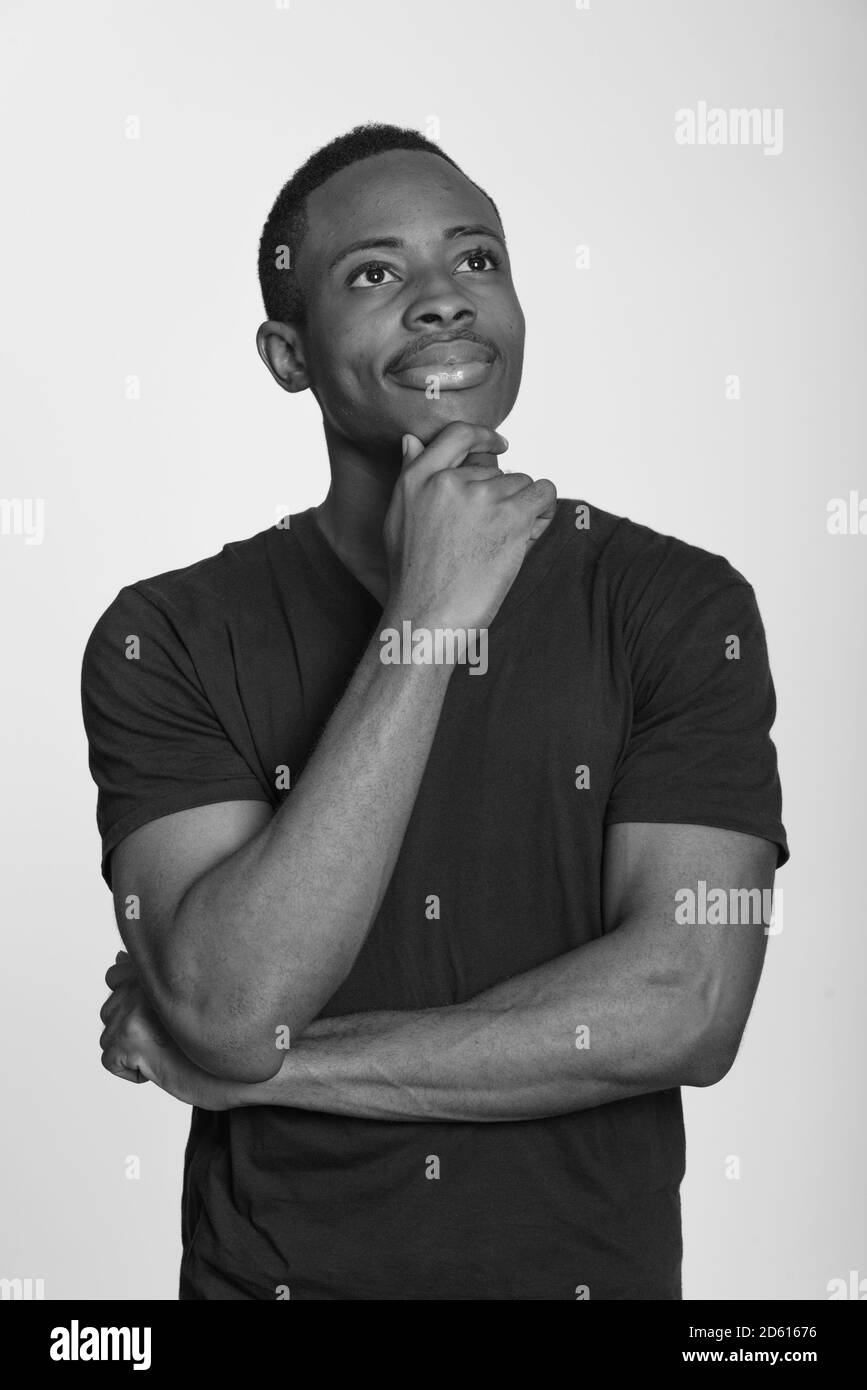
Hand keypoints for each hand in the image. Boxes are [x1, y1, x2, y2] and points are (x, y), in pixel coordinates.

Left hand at [99, 951, 238, 1110]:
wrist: (254, 1061)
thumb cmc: (227, 1028)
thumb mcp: (190, 991)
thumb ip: (155, 974)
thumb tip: (119, 958)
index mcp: (157, 964)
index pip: (115, 974)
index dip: (132, 1001)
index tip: (157, 1018)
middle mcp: (143, 979)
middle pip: (109, 1009)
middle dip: (131, 1027)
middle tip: (167, 1037)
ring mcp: (135, 1008)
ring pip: (108, 1036)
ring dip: (133, 1048)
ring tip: (169, 1049)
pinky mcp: (130, 1038)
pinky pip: (111, 1061)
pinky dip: (133, 1071)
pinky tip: (162, 1065)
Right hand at [383, 420, 556, 630]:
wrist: (429, 617)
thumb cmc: (414, 578)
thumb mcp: (397, 518)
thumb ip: (409, 475)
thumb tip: (411, 440)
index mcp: (418, 478)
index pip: (457, 435)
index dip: (484, 436)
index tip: (500, 444)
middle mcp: (449, 480)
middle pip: (496, 471)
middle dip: (502, 498)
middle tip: (489, 536)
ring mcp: (482, 496)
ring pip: (522, 485)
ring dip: (522, 509)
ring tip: (502, 544)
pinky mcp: (511, 516)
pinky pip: (544, 494)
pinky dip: (544, 512)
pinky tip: (528, 535)